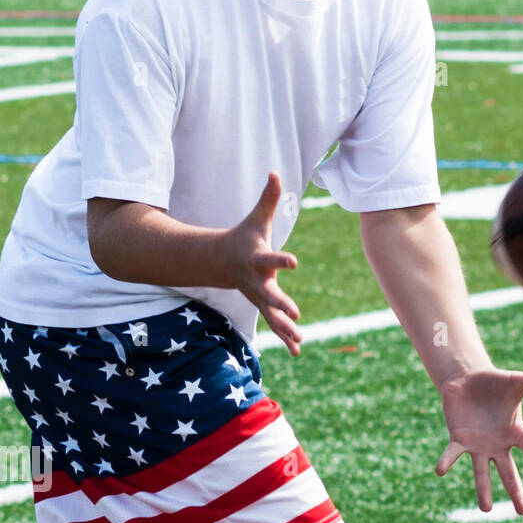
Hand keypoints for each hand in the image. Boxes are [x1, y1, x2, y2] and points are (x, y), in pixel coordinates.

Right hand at [221, 172, 300, 355]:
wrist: (223, 261)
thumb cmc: (245, 237)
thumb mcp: (257, 218)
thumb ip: (268, 198)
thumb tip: (276, 171)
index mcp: (258, 259)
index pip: (272, 259)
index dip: (283, 260)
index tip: (295, 262)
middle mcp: (258, 281)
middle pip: (271, 295)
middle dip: (282, 305)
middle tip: (296, 314)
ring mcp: (259, 296)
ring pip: (273, 315)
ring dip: (285, 328)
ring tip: (299, 339)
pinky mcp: (263, 306)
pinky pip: (275, 324)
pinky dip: (285, 337)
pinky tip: (298, 350)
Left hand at [435, 367, 522, 513]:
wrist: (468, 381)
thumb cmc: (497, 384)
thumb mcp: (519, 382)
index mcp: (515, 432)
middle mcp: (498, 445)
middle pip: (509, 473)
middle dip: (515, 492)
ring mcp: (478, 446)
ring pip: (482, 472)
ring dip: (483, 490)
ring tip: (486, 510)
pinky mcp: (459, 440)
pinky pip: (453, 454)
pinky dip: (447, 461)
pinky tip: (440, 470)